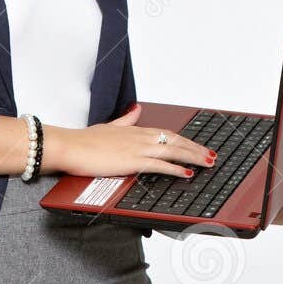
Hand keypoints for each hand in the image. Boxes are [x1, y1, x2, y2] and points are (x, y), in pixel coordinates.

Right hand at [42, 102, 213, 179]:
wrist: (71, 146)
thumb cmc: (85, 141)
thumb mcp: (109, 126)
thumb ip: (126, 120)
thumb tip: (136, 110)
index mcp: (136, 130)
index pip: (167, 133)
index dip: (185, 140)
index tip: (197, 146)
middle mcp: (140, 137)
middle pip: (176, 140)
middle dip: (195, 148)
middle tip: (211, 155)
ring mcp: (138, 148)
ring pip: (173, 150)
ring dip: (193, 157)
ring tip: (207, 162)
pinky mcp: (132, 161)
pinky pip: (160, 164)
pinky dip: (175, 168)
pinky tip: (187, 173)